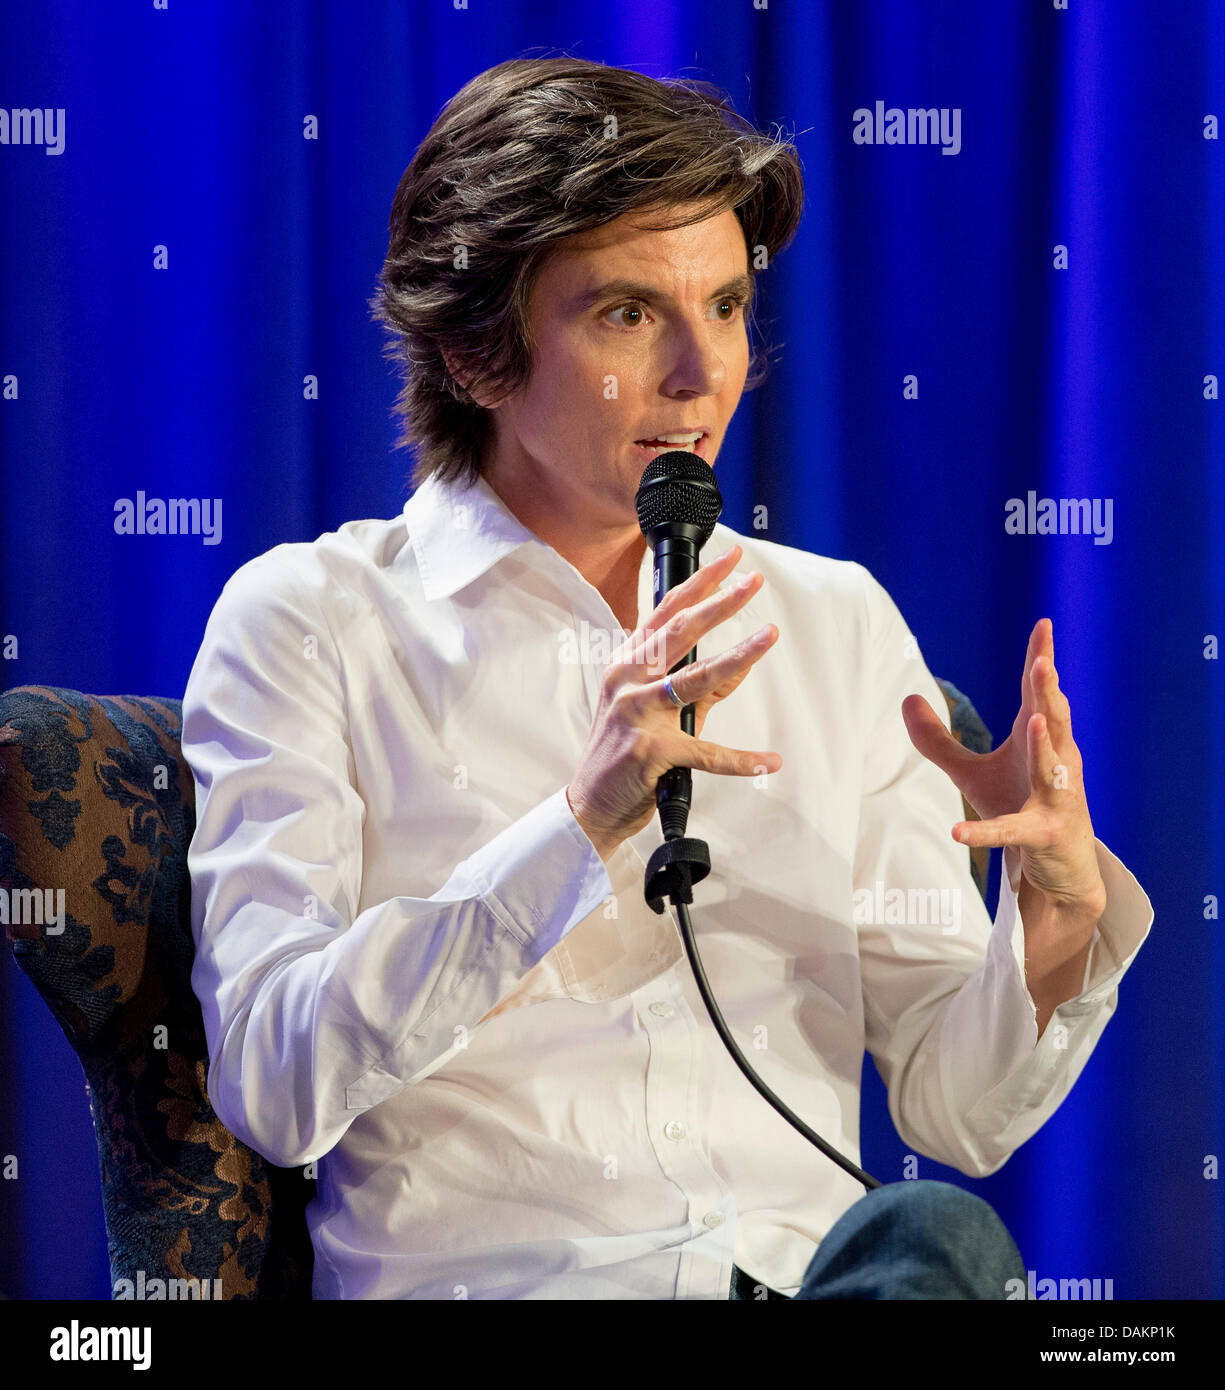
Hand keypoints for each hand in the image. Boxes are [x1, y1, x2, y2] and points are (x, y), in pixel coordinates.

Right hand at [566, 544, 781, 859]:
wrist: (591, 803)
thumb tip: (742, 662)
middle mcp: (628, 681)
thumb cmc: (622, 752)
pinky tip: (768, 760)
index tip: (730, 561)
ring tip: (768, 636)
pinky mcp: (652, 752)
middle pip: (680, 632)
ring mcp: (638, 714)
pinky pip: (706, 752)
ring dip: (738, 656)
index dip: (699, 583)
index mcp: (627, 664)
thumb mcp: (654, 709)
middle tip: (752, 582)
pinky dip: (740, 760)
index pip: (665, 612)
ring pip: (696, 678)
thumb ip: (698, 686)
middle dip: (720, 603)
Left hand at [900, 618, 1106, 921]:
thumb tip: (906, 698)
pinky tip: (957, 834)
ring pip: (1051, 768)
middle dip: (1049, 693)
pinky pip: (1013, 831)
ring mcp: (1055, 798)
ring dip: (1045, 746)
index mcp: (1037, 739)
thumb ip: (938, 740)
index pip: (1037, 694)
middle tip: (1043, 665)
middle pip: (1053, 720)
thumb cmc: (1020, 804)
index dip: (1041, 659)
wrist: (1059, 865)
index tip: (1044, 625)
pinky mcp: (1044, 834)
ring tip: (1037, 721)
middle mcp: (1056, 762)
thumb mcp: (972, 773)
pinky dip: (987, 832)